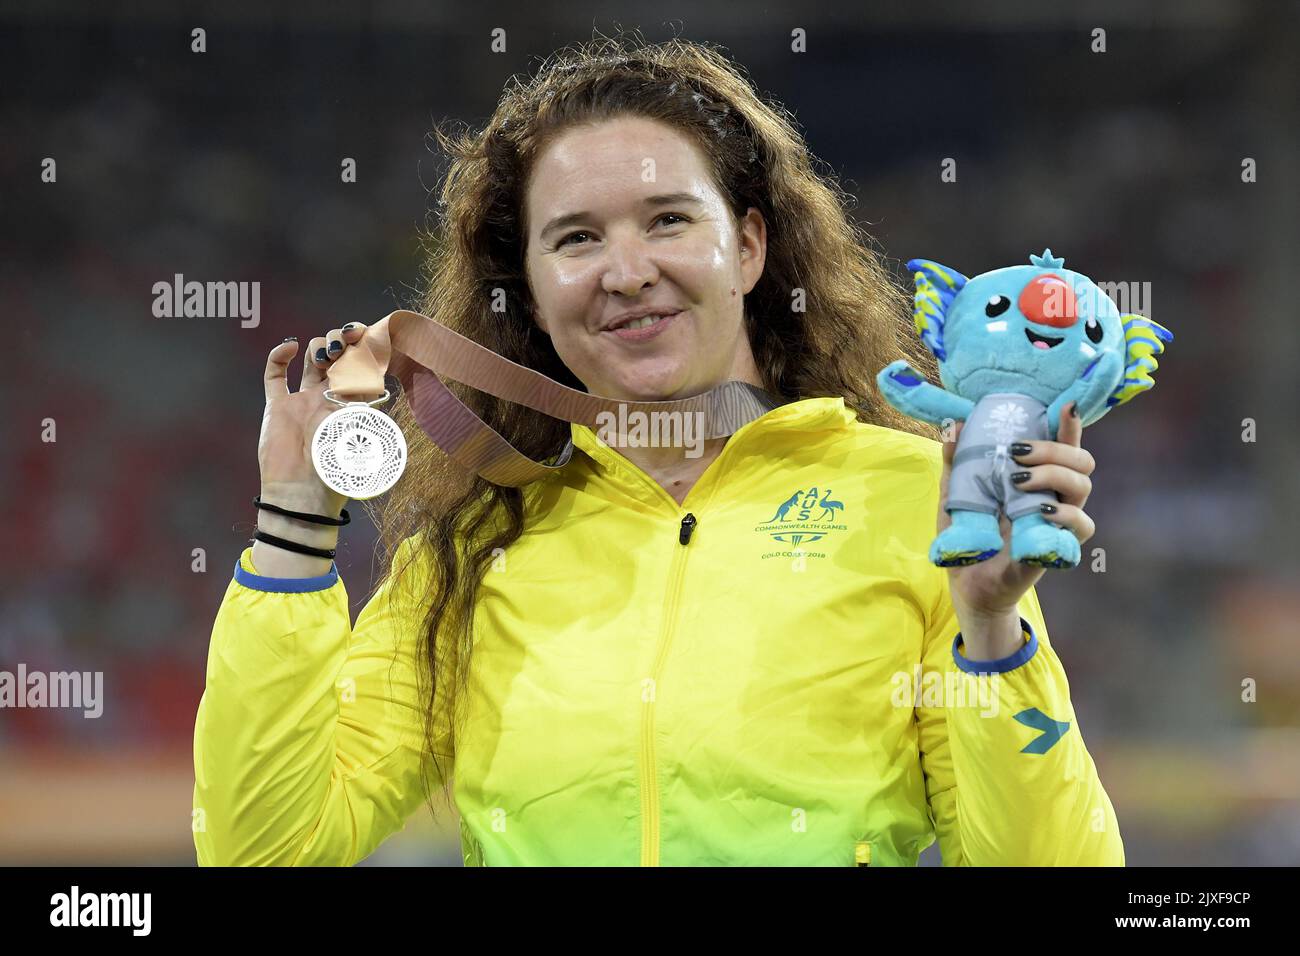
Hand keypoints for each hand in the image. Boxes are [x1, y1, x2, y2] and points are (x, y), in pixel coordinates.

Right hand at [259, 321, 375, 506]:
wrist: (302, 495)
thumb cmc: (336, 474)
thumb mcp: (363, 443)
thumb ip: (371, 418)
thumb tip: (384, 393)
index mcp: (353, 406)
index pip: (360, 369)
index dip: (364, 351)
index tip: (367, 339)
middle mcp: (329, 399)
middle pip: (337, 357)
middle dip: (342, 343)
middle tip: (345, 346)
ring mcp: (302, 400)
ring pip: (310, 358)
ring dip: (318, 346)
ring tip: (324, 354)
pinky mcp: (277, 406)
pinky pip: (275, 374)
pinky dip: (280, 355)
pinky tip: (290, 347)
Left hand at [939, 402, 1096, 656]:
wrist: (968, 582)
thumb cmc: (968, 536)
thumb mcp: (955, 496)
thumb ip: (955, 464)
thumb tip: (952, 427)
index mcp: (1034, 477)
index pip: (1061, 444)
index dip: (1069, 424)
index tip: (1064, 405)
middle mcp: (1053, 494)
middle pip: (1081, 460)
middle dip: (1055, 448)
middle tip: (1019, 452)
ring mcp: (1060, 519)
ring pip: (1084, 485)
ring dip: (1054, 474)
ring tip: (1019, 480)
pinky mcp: (1059, 545)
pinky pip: (1082, 524)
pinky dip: (1065, 513)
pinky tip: (1041, 509)